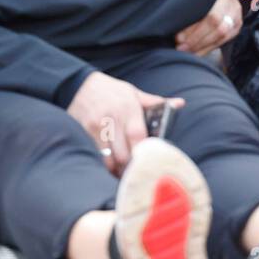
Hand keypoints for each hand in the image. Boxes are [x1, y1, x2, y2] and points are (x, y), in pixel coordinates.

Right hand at [67, 72, 183, 175]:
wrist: (79, 85)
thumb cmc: (111, 91)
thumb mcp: (133, 93)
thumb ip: (155, 102)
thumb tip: (180, 103)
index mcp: (128, 109)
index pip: (138, 137)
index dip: (143, 154)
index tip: (148, 163)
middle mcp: (112, 119)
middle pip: (123, 154)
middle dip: (130, 167)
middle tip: (136, 173)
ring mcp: (96, 127)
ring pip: (108, 160)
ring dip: (116, 170)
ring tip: (122, 174)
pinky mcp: (82, 133)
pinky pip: (94, 156)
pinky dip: (102, 165)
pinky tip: (107, 168)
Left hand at [175, 0, 241, 55]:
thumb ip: (190, 11)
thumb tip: (179, 36)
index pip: (212, 16)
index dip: (195, 31)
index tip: (179, 39)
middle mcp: (234, 5)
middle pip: (219, 28)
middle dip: (198, 41)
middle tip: (181, 48)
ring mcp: (238, 17)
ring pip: (222, 37)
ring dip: (202, 47)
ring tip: (187, 51)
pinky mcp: (236, 27)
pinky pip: (223, 41)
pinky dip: (208, 48)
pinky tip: (196, 52)